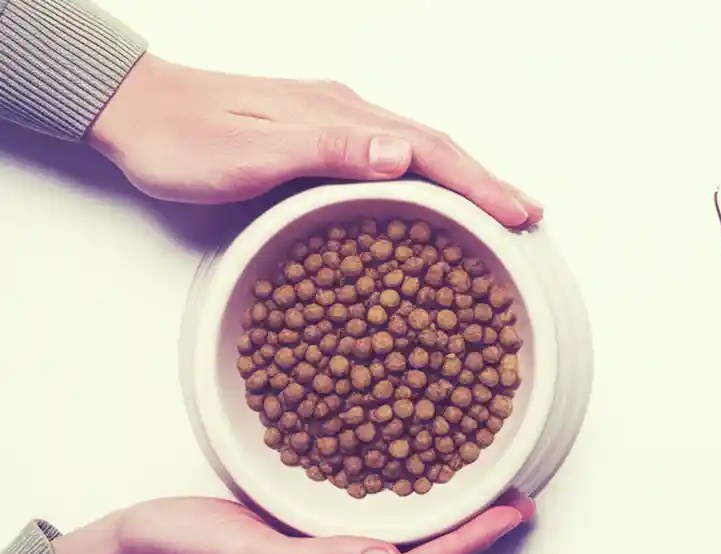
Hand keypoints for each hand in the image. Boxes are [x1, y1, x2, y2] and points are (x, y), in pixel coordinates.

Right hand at [51, 491, 533, 553]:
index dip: (473, 541)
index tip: (516, 512)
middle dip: (474, 532)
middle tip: (517, 498)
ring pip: (401, 544)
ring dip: (446, 520)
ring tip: (484, 490)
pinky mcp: (305, 543)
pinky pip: (370, 528)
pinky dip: (405, 508)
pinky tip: (416, 485)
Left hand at [87, 53, 540, 225]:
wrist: (131, 109)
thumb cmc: (181, 140)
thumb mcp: (250, 153)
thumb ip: (326, 151)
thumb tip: (403, 153)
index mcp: (340, 116)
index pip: (429, 149)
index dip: (478, 184)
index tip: (518, 214)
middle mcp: (347, 114)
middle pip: (436, 147)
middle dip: (486, 183)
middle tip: (529, 218)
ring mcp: (335, 124)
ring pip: (417, 153)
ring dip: (462, 183)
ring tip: (498, 214)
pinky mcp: (320, 139)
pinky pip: (391, 160)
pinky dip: (427, 182)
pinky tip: (432, 204)